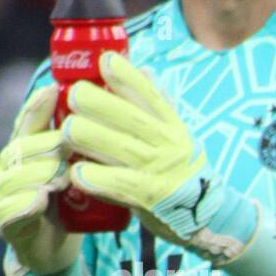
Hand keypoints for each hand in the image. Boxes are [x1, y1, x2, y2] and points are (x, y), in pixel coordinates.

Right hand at [0, 82, 80, 274]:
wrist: (55, 248)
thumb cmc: (71, 199)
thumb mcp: (81, 165)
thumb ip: (89, 134)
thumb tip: (137, 81)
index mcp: (26, 147)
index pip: (28, 120)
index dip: (38, 106)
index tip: (52, 90)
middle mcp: (10, 166)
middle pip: (24, 146)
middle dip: (49, 146)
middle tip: (72, 151)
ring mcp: (4, 194)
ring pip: (17, 176)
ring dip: (41, 175)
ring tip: (63, 178)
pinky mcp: (7, 222)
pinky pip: (11, 209)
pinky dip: (26, 203)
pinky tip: (40, 200)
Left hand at [60, 52, 227, 248]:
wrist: (207, 215)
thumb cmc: (182, 170)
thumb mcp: (178, 135)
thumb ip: (159, 106)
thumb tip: (145, 70)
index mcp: (171, 126)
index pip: (150, 94)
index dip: (127, 76)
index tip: (105, 60)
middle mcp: (167, 144)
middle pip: (131, 118)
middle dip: (100, 104)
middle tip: (74, 95)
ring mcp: (158, 170)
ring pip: (121, 148)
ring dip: (91, 137)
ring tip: (67, 130)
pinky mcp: (149, 197)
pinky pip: (119, 184)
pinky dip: (97, 178)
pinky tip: (76, 172)